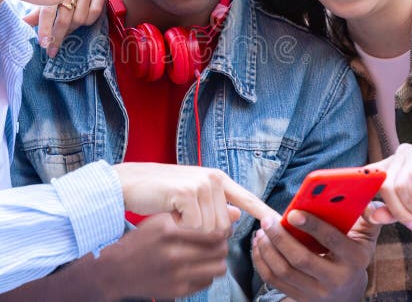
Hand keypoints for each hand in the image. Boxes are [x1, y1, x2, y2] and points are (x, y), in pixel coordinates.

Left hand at [23, 0, 104, 56]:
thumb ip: (38, 9)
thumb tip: (25, 22)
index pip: (49, 9)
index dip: (45, 28)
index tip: (43, 44)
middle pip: (66, 18)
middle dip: (57, 36)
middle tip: (52, 49)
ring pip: (80, 19)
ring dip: (72, 28)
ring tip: (65, 27)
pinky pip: (94, 14)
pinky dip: (87, 20)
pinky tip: (80, 17)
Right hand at [99, 213, 231, 299]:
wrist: (116, 269)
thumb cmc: (142, 240)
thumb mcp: (160, 220)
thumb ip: (190, 215)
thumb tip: (231, 212)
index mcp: (168, 231)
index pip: (213, 231)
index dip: (223, 229)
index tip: (221, 228)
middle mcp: (172, 253)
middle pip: (219, 250)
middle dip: (223, 245)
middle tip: (219, 241)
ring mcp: (175, 274)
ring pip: (218, 268)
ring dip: (218, 261)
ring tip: (210, 254)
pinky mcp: (176, 290)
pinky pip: (206, 282)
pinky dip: (206, 274)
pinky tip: (197, 266)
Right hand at [113, 163, 275, 230]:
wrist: (130, 182)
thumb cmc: (159, 191)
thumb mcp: (191, 196)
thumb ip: (215, 204)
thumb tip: (237, 214)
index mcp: (217, 179)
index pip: (247, 197)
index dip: (264, 211)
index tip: (281, 221)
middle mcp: (213, 178)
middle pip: (224, 226)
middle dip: (204, 233)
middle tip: (184, 221)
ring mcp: (201, 183)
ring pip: (210, 229)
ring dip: (191, 232)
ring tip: (175, 216)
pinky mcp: (187, 192)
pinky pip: (194, 226)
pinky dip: (181, 227)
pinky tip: (169, 214)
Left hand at [252, 208, 379, 300]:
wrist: (349, 294)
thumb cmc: (353, 256)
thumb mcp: (365, 238)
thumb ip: (368, 218)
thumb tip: (366, 201)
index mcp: (353, 259)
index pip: (330, 240)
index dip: (311, 225)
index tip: (292, 213)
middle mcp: (336, 279)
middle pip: (300, 258)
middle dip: (279, 237)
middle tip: (267, 220)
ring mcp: (317, 292)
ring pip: (283, 271)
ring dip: (266, 249)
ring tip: (261, 231)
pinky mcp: (301, 299)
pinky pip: (274, 281)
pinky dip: (261, 262)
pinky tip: (259, 245)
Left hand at [366, 143, 411, 232]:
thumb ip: (393, 212)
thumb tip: (372, 217)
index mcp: (390, 167)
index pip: (366, 179)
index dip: (364, 198)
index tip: (374, 219)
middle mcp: (397, 157)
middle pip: (382, 187)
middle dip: (397, 211)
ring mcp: (411, 153)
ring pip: (396, 185)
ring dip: (410, 206)